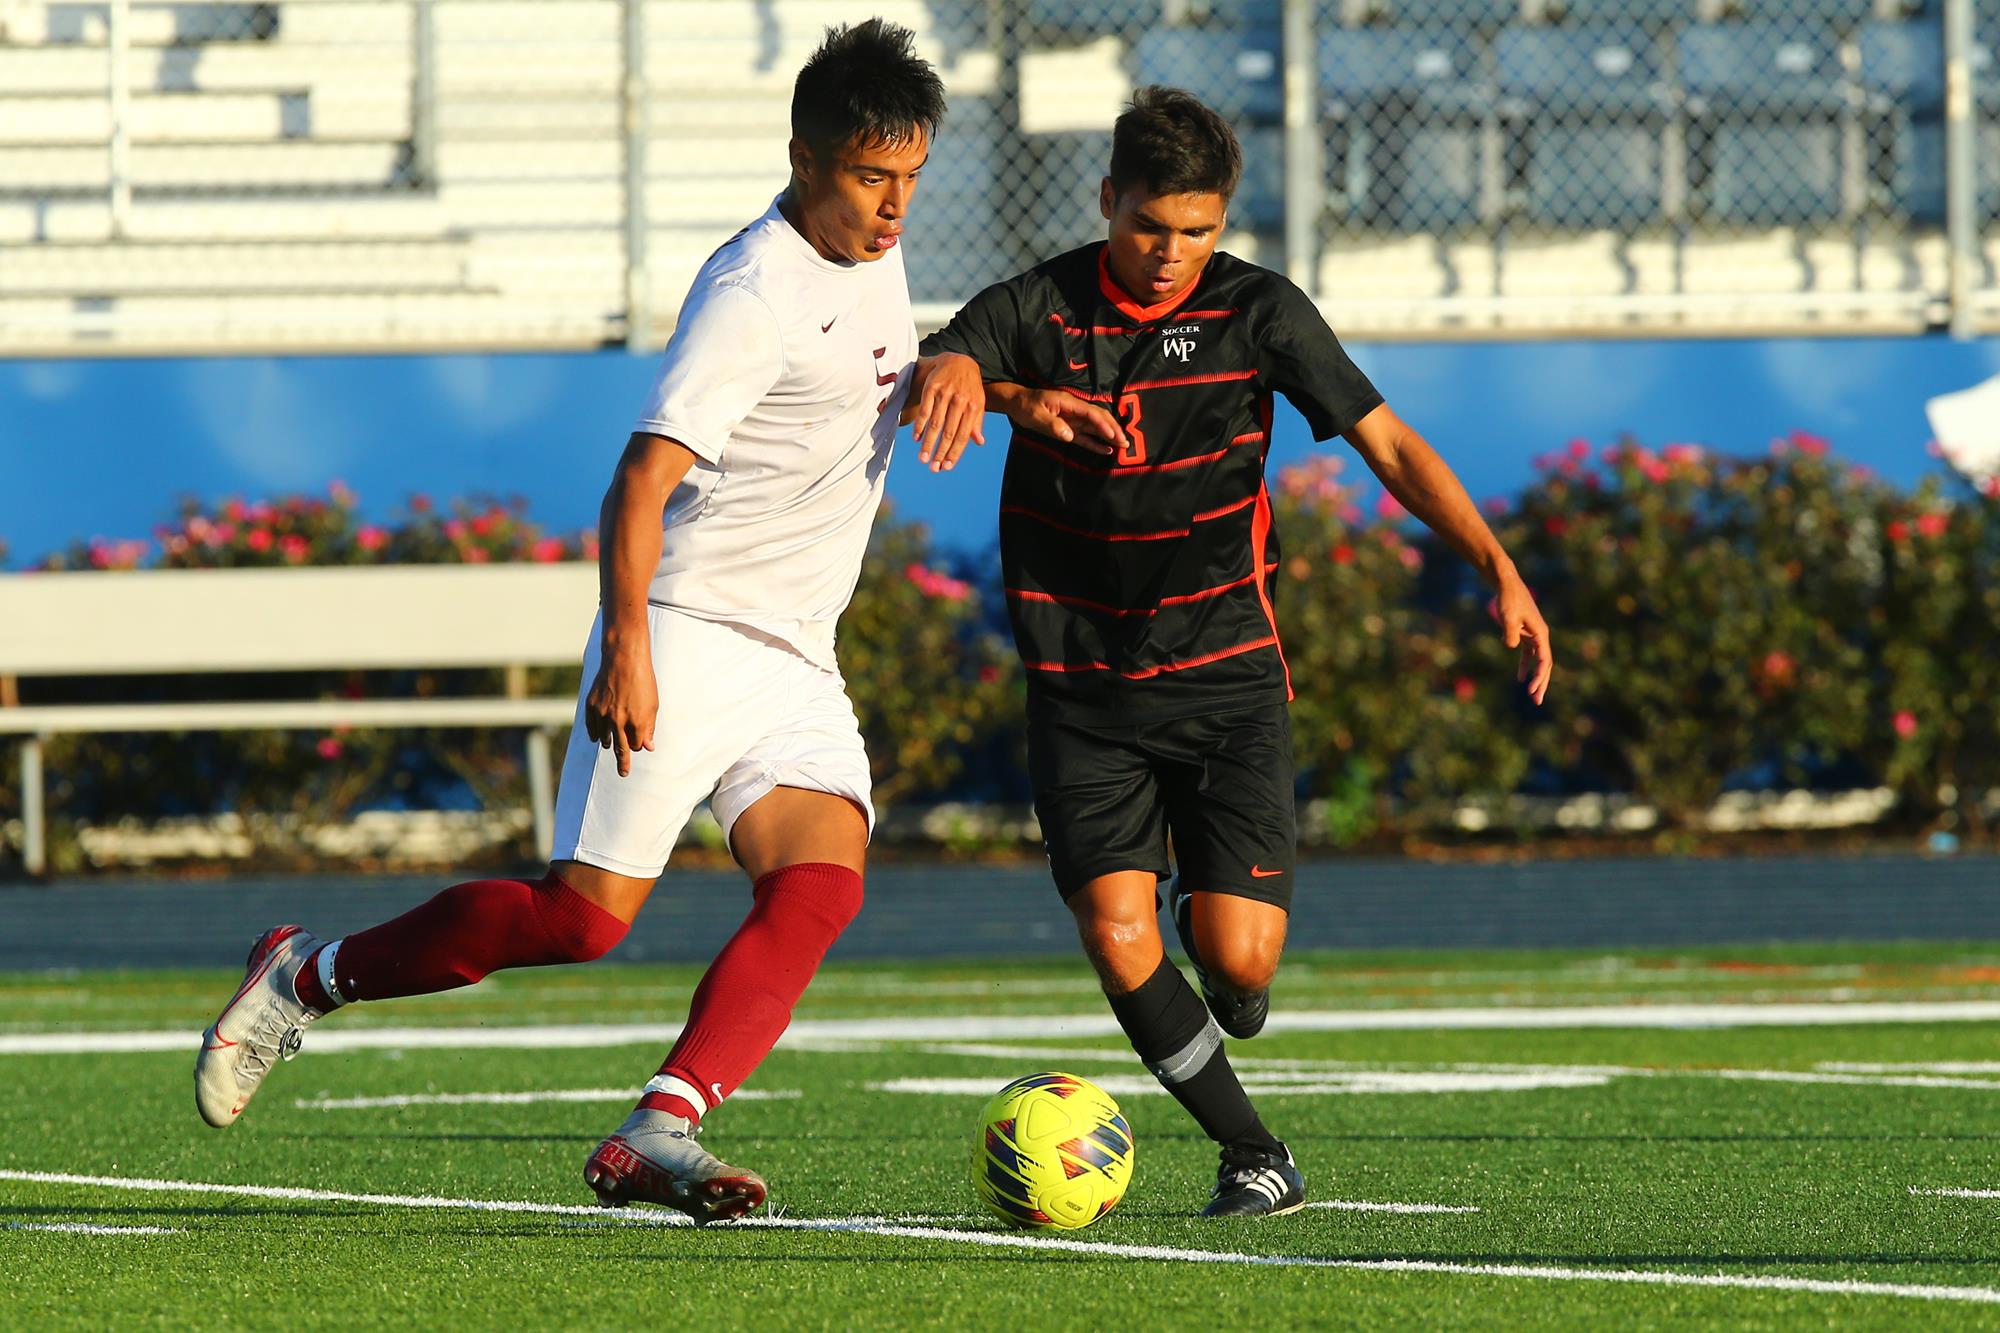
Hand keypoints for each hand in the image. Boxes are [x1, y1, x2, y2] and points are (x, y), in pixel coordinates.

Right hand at [583, 642, 657, 776]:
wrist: (623, 659)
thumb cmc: (643, 680)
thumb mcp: (653, 705)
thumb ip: (649, 727)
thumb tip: (648, 747)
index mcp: (636, 722)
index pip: (636, 746)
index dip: (638, 746)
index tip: (638, 746)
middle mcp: (618, 721)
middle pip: (620, 749)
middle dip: (622, 762)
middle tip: (623, 773)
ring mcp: (602, 714)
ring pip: (605, 739)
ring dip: (610, 743)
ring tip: (610, 746)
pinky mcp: (591, 706)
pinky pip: (592, 728)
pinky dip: (596, 734)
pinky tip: (599, 737)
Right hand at [909, 354, 986, 471]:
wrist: (959, 360)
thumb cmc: (970, 386)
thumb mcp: (978, 402)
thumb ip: (977, 422)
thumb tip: (979, 442)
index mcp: (973, 407)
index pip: (963, 435)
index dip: (955, 452)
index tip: (947, 466)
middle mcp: (960, 401)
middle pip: (948, 432)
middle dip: (940, 452)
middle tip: (933, 468)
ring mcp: (945, 394)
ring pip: (935, 423)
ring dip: (928, 443)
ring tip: (923, 458)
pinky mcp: (932, 387)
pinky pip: (925, 410)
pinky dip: (920, 425)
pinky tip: (917, 438)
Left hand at [1007, 389, 1124, 458]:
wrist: (1017, 403)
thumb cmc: (1026, 406)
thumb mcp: (1036, 416)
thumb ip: (1053, 425)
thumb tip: (1070, 436)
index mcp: (1069, 403)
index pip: (1091, 414)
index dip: (1103, 425)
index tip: (1113, 436)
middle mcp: (1075, 410)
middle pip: (1099, 419)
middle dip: (1113, 430)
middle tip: (1125, 443)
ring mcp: (1073, 419)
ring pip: (1095, 427)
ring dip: (1109, 436)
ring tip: (1122, 446)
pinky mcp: (1068, 428)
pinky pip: (1085, 436)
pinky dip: (1096, 443)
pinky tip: (1106, 449)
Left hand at [1490, 577, 1553, 705]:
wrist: (1507, 584)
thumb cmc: (1509, 599)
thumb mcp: (1508, 617)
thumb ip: (1510, 633)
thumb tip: (1512, 647)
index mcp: (1541, 633)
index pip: (1543, 660)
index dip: (1539, 677)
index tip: (1530, 690)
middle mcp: (1541, 635)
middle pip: (1544, 664)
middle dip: (1541, 683)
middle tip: (1537, 701)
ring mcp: (1534, 634)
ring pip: (1538, 661)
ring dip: (1535, 677)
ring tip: (1531, 694)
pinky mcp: (1525, 632)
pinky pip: (1528, 653)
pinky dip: (1525, 665)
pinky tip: (1520, 677)